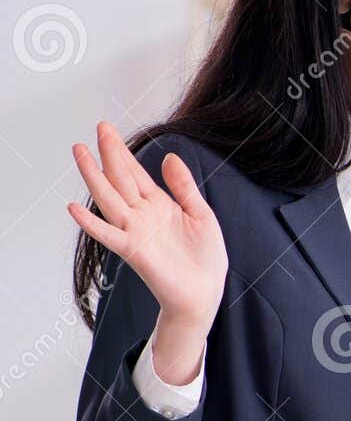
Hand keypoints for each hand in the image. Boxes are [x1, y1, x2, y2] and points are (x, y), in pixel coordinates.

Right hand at [67, 122, 226, 348]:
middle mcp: (142, 215)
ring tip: (80, 153)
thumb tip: (170, 156)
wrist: (205, 293)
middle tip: (99, 127)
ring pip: (109, 198)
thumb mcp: (202, 215)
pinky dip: (90, 223)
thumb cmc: (205, 258)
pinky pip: (107, 235)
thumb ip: (185, 187)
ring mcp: (135, 232)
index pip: (135, 173)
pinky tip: (74, 208)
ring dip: (93, 177)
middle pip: (120, 179)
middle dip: (110, 153)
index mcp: (159, 205)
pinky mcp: (133, 251)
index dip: (122, 151)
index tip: (107, 129)